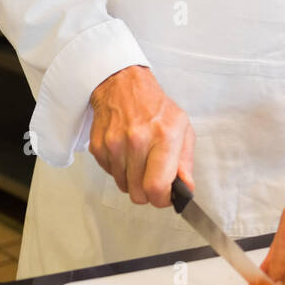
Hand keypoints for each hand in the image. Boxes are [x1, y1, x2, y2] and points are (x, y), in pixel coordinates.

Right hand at [88, 65, 193, 206]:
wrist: (123, 85)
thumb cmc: (156, 107)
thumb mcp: (182, 128)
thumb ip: (185, 162)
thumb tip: (185, 189)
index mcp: (163, 136)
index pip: (157, 186)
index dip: (162, 199)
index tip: (165, 196)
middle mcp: (137, 140)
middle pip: (138, 193)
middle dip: (147, 192)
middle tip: (152, 176)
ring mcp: (115, 144)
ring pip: (123, 186)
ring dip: (133, 180)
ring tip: (139, 159)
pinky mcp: (99, 147)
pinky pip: (110, 175)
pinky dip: (119, 170)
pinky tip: (126, 153)